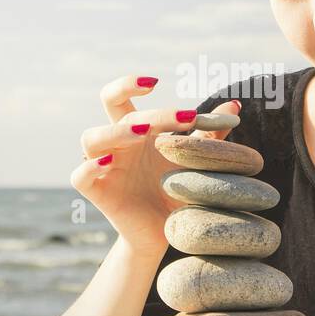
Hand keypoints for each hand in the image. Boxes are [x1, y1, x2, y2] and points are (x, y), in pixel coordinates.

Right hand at [70, 73, 240, 254]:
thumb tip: (234, 105)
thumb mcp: (196, 163)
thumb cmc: (179, 192)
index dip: (129, 83)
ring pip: (90, 138)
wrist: (169, 235)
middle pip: (109, 109)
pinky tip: (108, 162)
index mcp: (136, 131)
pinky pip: (80, 176)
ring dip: (114, 131)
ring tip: (141, 134)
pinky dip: (90, 166)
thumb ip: (210, 134)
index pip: (122, 97)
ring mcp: (105, 167)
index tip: (155, 81)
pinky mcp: (99, 194)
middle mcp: (117, 144)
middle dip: (139, 106)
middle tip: (178, 116)